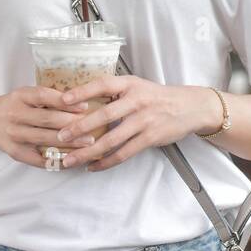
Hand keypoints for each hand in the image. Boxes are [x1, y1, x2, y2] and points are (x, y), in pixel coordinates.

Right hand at [0, 86, 96, 167]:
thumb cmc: (16, 105)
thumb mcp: (27, 94)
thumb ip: (48, 97)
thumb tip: (82, 99)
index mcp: (20, 97)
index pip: (43, 97)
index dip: (64, 101)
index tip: (84, 106)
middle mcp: (15, 115)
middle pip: (46, 120)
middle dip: (71, 123)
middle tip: (93, 125)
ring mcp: (14, 135)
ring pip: (45, 140)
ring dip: (69, 142)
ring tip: (88, 142)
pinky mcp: (15, 152)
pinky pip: (38, 159)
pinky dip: (56, 160)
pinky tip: (73, 159)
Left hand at [55, 76, 221, 171]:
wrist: (189, 107)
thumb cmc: (157, 97)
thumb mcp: (137, 87)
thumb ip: (115, 93)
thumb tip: (80, 102)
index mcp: (130, 84)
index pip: (103, 84)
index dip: (83, 91)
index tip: (63, 99)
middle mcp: (137, 101)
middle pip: (104, 115)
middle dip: (80, 127)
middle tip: (60, 136)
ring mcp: (144, 120)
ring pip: (111, 139)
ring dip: (88, 152)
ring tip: (70, 160)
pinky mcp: (150, 137)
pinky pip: (123, 153)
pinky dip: (106, 162)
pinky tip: (93, 166)